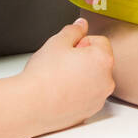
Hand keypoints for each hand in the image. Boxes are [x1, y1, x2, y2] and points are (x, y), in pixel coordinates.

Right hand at [13, 18, 115, 137]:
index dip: (82, 42)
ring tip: (60, 79)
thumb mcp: (57, 42)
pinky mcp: (90, 112)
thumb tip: (81, 25)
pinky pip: (87, 96)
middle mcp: (107, 81)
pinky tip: (60, 92)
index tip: (68, 50)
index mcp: (103, 60)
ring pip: (93, 79)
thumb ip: (73, 30)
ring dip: (82, 76)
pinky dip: (78, 93)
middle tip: (62, 63)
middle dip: (83, 59)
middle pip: (98, 61)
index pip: (100, 42)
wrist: (30, 105)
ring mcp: (99, 98)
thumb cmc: (44, 75)